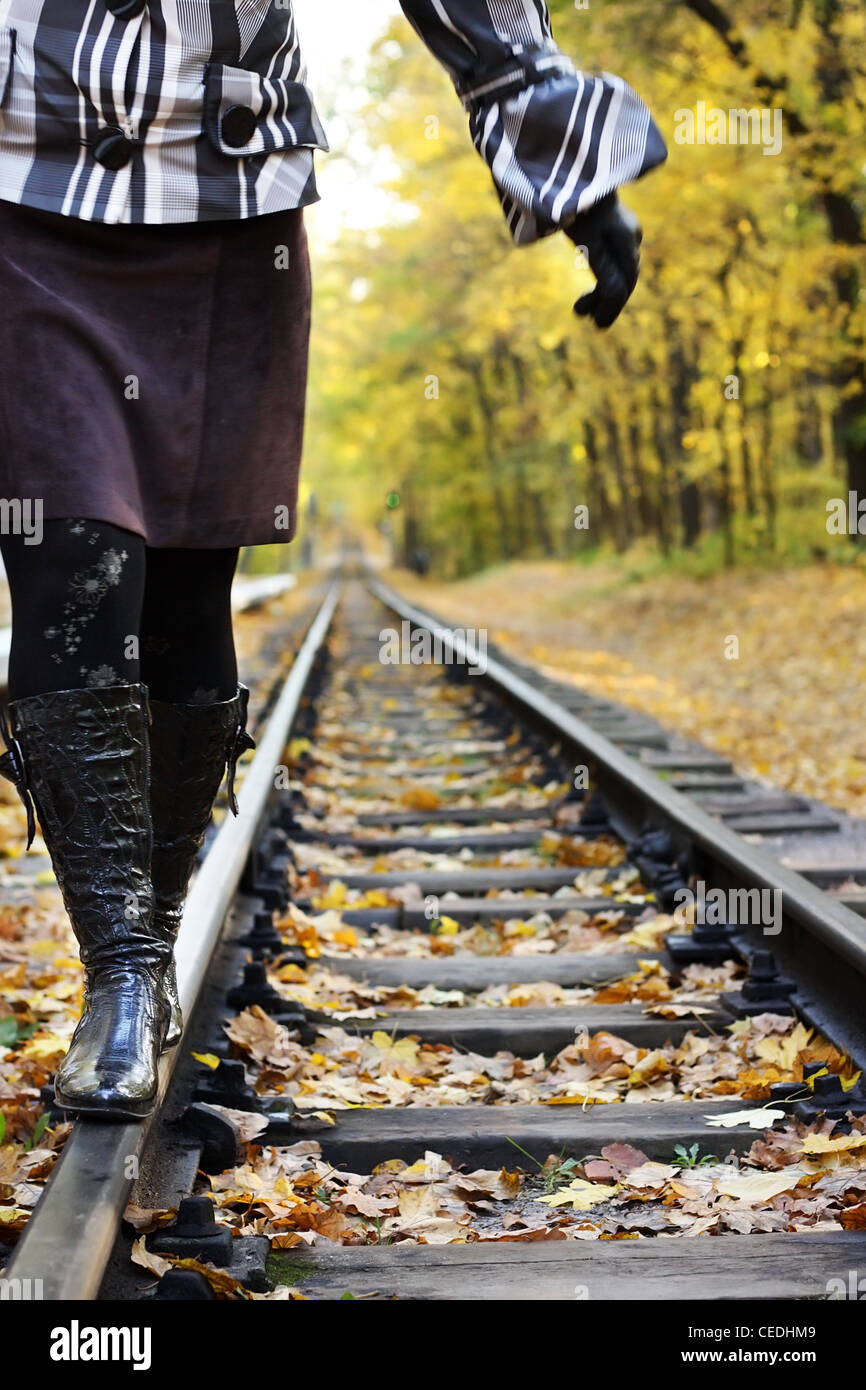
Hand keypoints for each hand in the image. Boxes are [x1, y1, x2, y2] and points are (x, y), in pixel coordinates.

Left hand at [565, 194, 641, 328]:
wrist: (568, 167)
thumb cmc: (576, 205)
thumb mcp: (589, 243)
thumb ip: (604, 274)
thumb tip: (615, 305)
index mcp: (627, 239)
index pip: (626, 282)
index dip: (612, 307)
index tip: (597, 325)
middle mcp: (629, 234)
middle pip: (622, 277)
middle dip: (603, 299)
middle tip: (580, 314)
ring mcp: (621, 227)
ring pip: (615, 267)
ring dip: (599, 288)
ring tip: (579, 306)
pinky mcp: (609, 224)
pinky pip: (609, 255)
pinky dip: (598, 270)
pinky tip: (585, 276)